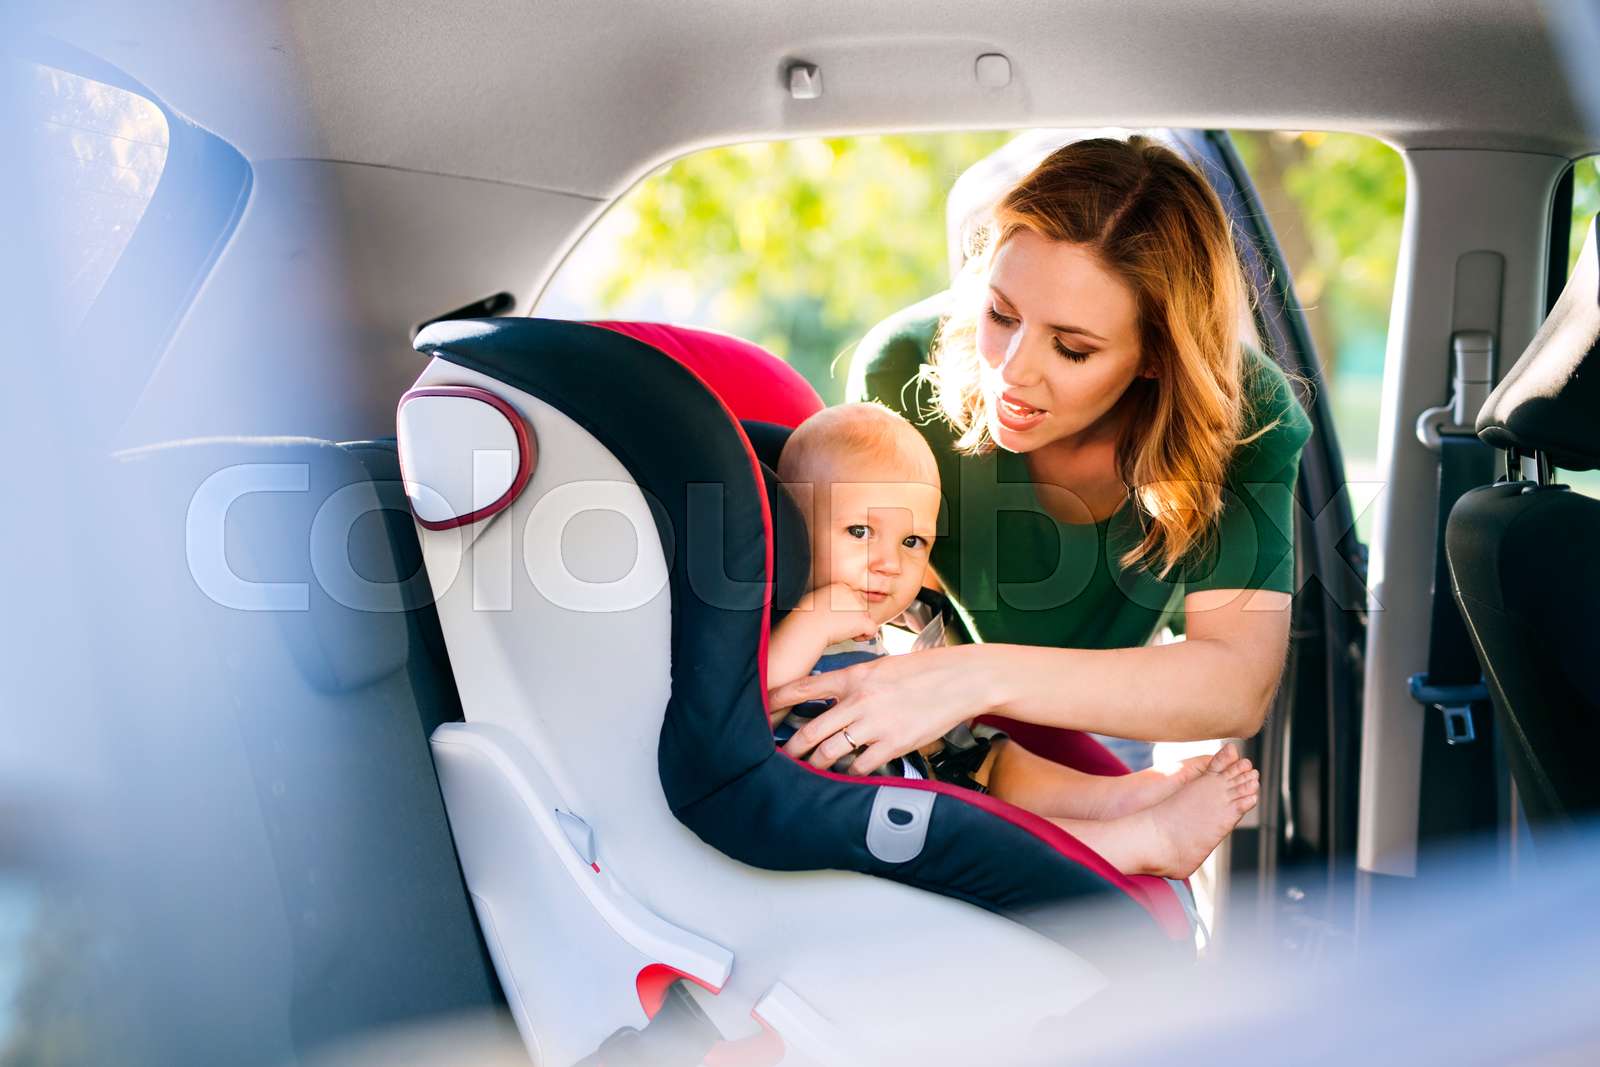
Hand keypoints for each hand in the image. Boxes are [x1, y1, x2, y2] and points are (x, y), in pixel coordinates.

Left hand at [771, 643, 995, 774]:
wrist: (960, 680)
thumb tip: (831, 692)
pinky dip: (849, 773)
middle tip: (780, 756)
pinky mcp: (893, 744)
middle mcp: (860, 700)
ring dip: (816, 764)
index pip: (806, 687)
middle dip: (792, 747)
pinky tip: (847, 774)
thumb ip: (855, 681)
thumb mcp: (882, 667)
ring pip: (830, 752)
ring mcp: (875, 724)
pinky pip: (860, 766)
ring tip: (809, 770)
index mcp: (855, 676)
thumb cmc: (923, 672)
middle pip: (812, 728)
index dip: (780, 699)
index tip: (763, 708)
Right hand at [795, 583, 876, 645]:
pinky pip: (873, 629)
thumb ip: (829, 600)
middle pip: (861, 606)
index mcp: (841, 586)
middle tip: (840, 626)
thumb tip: (833, 608)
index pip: (853, 597)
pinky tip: (854, 638)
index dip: (847, 610)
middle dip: (854, 617)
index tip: (837, 618)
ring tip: (845, 632)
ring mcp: (859, 606)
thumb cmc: (806, 617)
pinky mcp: (863, 620)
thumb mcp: (816, 600)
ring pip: (867, 617)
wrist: (808, 626)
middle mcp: (852, 593)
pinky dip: (865, 636)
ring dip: (859, 626)